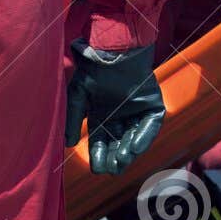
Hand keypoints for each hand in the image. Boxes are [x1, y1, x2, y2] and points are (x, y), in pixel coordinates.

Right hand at [65, 42, 166, 175]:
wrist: (114, 50)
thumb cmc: (94, 70)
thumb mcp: (78, 96)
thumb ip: (72, 119)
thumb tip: (67, 144)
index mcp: (102, 115)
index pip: (101, 141)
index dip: (99, 155)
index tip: (96, 168)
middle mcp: (120, 115)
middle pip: (118, 143)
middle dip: (115, 157)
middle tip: (111, 169)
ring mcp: (137, 111)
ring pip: (134, 137)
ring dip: (129, 150)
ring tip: (122, 160)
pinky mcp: (152, 105)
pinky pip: (150, 126)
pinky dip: (144, 137)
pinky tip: (134, 148)